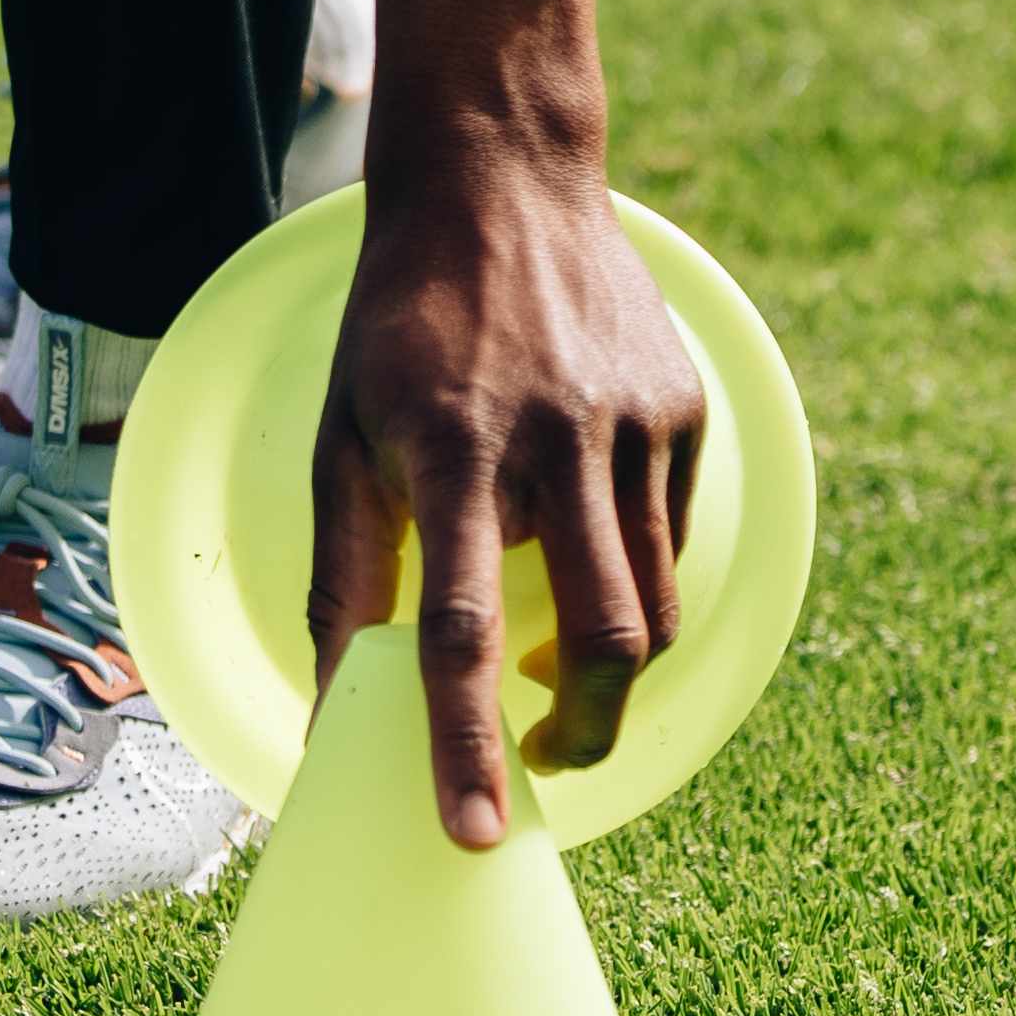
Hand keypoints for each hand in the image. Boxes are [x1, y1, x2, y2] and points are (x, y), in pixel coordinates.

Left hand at [307, 0, 707, 851]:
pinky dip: (633, 577)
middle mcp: (553, 438)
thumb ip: (343, 575)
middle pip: (602, 639)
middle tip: (543, 763)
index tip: (471, 833)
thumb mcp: (340, 438)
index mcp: (449, 449)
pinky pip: (669, 537)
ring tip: (557, 677)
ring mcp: (633, 420)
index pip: (461, 630)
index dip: (466, 743)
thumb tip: (331, 711)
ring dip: (612, 672)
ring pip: (653, 605)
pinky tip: (581, 547)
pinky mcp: (683, 407)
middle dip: (582, 733)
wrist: (498, 182)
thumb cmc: (397, 328)